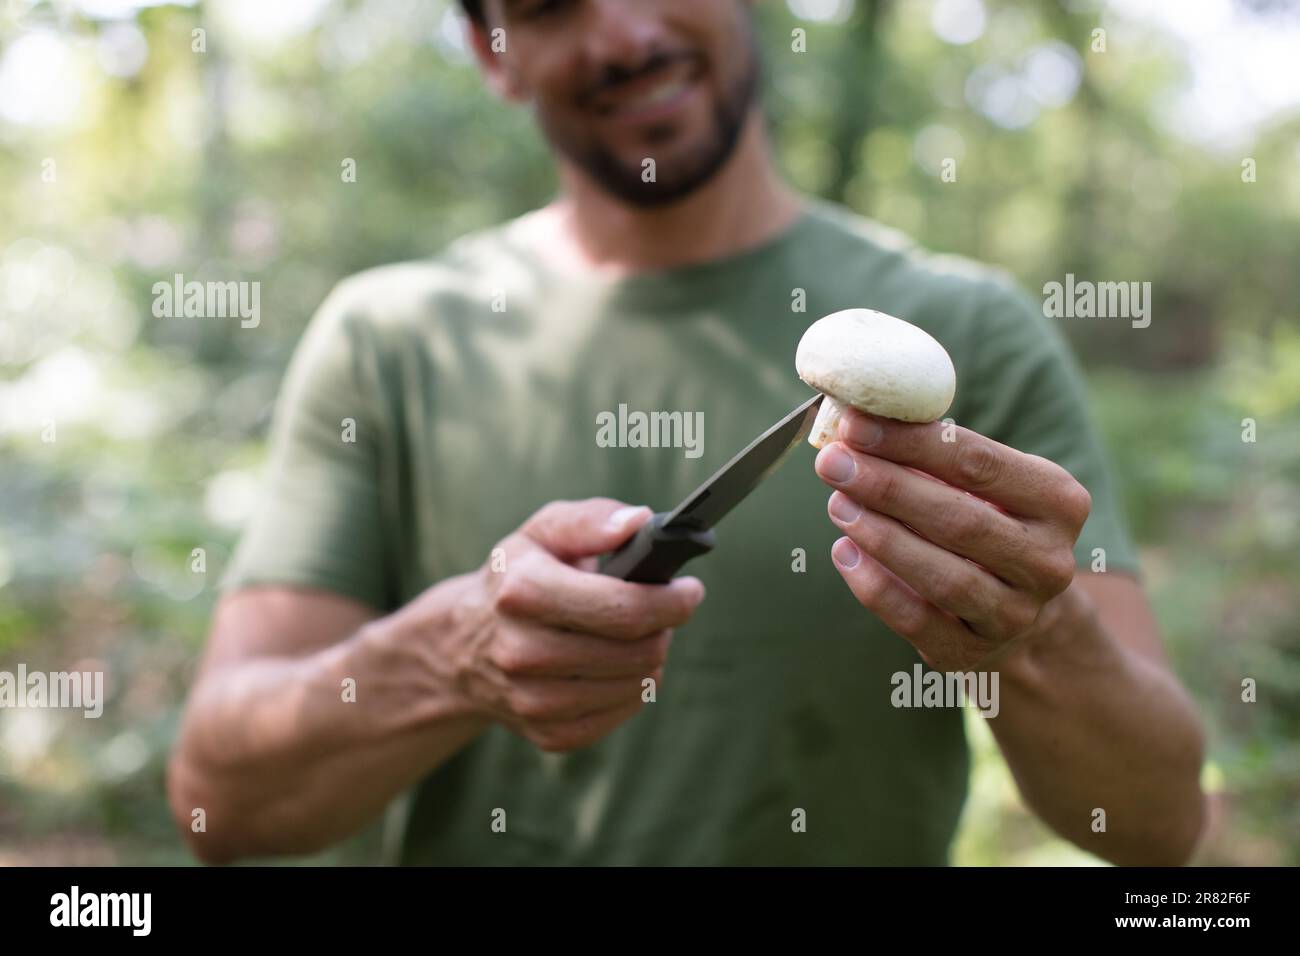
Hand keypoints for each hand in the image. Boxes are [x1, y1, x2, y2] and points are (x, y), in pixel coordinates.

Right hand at [437, 498, 704, 751]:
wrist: (463, 644)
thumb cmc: (518, 576)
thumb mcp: (542, 532)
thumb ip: (590, 519)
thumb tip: (638, 522)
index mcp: (523, 592)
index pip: (624, 609)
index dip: (672, 601)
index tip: (690, 590)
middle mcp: (522, 651)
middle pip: (638, 651)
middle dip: (663, 627)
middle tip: (661, 610)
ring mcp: (532, 700)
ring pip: (636, 685)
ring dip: (649, 657)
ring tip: (632, 635)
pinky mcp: (546, 734)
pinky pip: (621, 714)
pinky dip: (631, 689)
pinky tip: (615, 666)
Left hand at [814, 407, 1091, 670]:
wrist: (1018, 609)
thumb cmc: (986, 522)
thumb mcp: (981, 483)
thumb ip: (931, 453)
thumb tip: (856, 425)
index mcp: (1059, 501)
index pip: (979, 463)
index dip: (912, 443)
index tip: (855, 425)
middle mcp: (1048, 561)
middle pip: (960, 520)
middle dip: (888, 488)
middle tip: (834, 463)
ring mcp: (1017, 614)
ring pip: (944, 576)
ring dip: (881, 537)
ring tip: (837, 503)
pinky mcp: (974, 653)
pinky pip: (917, 621)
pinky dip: (875, 586)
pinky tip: (844, 551)